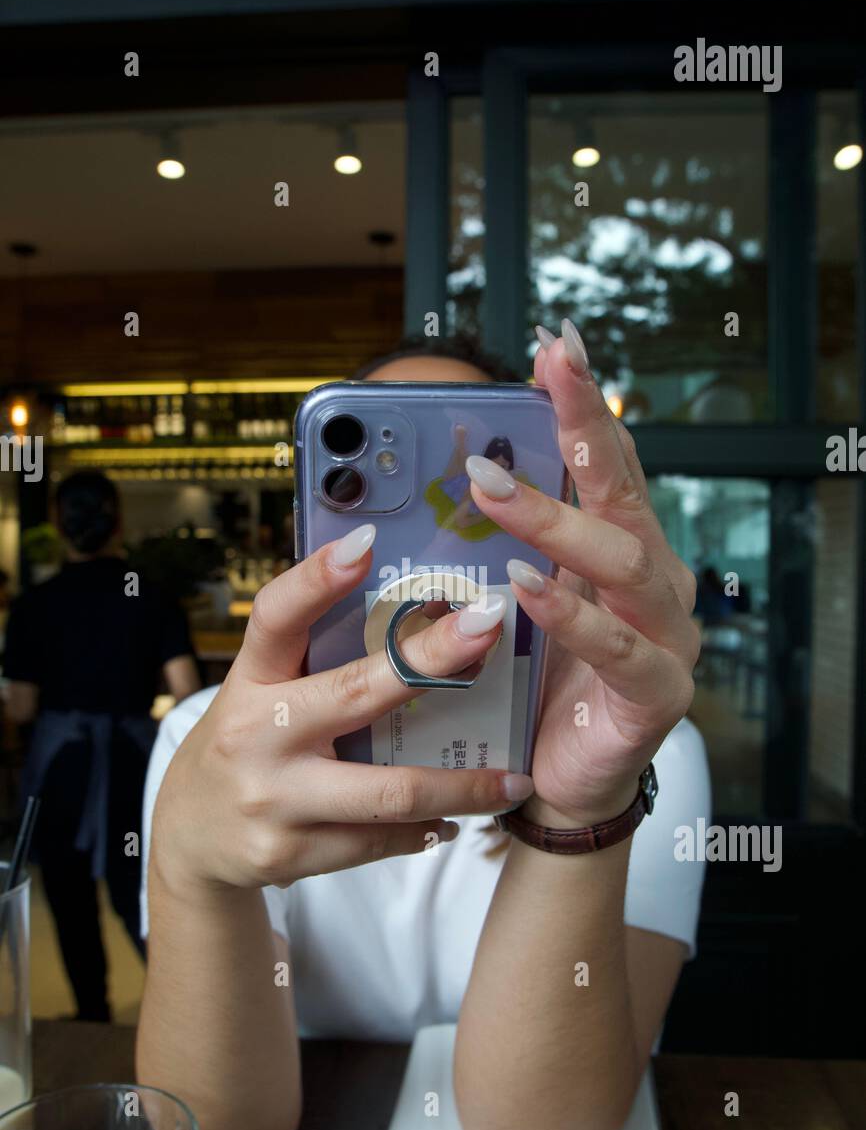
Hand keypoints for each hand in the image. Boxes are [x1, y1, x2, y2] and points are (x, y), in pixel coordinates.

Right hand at [151, 526, 533, 894]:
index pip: (276, 619)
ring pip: (389, 792)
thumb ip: (313, 656)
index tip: (366, 540)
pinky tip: (453, 819)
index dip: (317, 578)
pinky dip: (426, 828)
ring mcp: (273, 800)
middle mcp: (257, 735)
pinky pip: (379, 841)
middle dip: (431, 659)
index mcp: (249, 681)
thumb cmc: (248, 744)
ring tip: (512, 782)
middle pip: (356, 694)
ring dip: (463, 787)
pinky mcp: (289, 854)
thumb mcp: (261, 691)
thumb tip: (412, 606)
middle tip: (490, 626)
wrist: (189, 838)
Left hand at [465, 320, 699, 828]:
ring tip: (493, 488)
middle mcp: (655, 583)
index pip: (609, 462)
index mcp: (622, 549)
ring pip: (625, 563)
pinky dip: (573, 615)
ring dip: (558, 520)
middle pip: (626, 493)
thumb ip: (504, 542)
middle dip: (584, 428)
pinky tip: (528, 587)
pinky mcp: (656, 694)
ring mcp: (666, 637)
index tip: (555, 347)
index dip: (584, 405)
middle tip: (549, 370)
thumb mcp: (515, 599)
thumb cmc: (534, 685)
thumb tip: (449, 470)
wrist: (553, 782)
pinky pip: (618, 648)